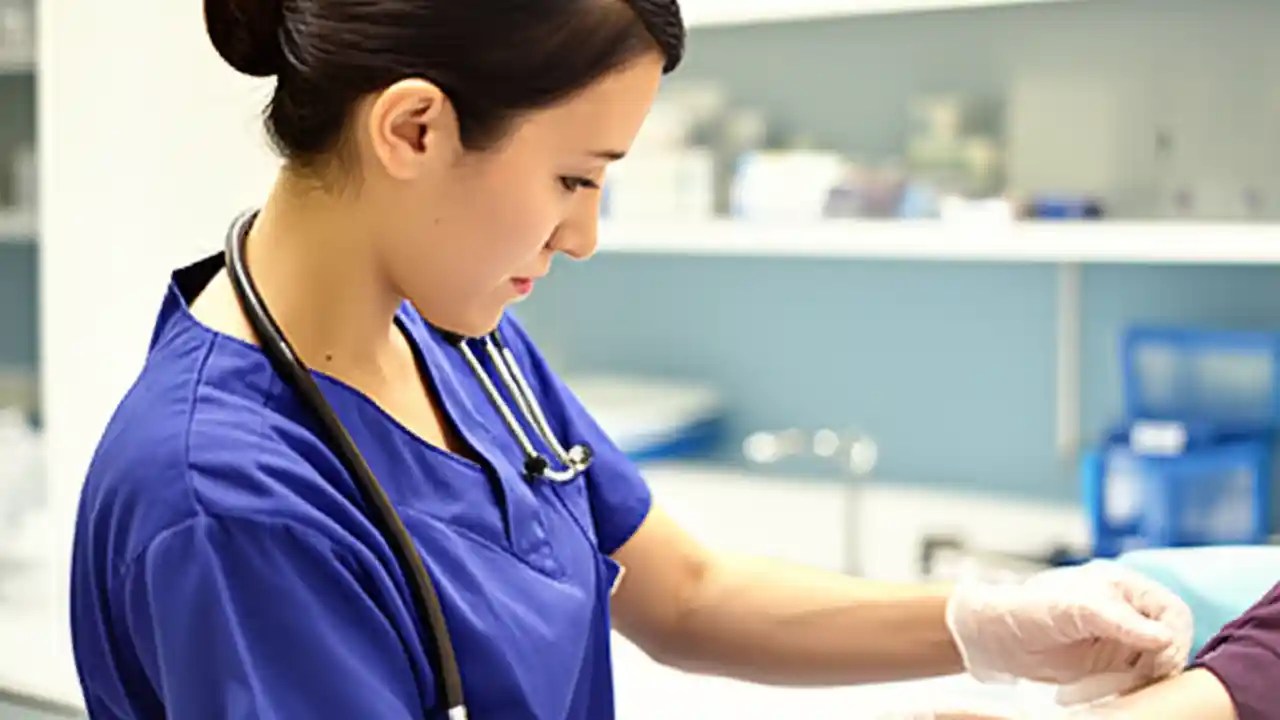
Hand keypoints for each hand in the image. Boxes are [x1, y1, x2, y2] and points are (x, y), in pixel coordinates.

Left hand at [945, 562, 1191, 688]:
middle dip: (1163, 661)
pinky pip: (1138, 680)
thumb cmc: (1030, 610)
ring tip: (1126, 686)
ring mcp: (1121, 640)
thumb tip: (1165, 638)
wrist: (997, 638)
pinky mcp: (1110, 665)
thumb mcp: (1076, 610)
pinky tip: (1116, 692)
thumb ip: (1121, 623)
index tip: (1160, 658)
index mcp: (1124, 587)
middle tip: (1143, 678)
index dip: (1174, 636)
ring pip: (1159, 663)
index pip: (1173, 612)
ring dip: (1150, 678)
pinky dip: (1135, 689)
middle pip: (1173, 640)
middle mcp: (1127, 613)